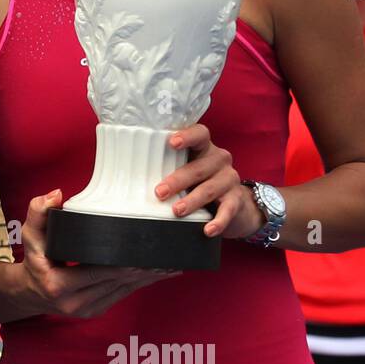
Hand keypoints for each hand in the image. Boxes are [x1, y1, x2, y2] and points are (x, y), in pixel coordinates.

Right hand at [15, 190, 179, 319]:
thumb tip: (56, 194)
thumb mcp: (31, 234)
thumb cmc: (33, 259)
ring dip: (149, 277)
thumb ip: (38, 212)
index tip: (146, 249)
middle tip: (167, 253)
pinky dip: (142, 283)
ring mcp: (88, 310)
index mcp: (59, 285)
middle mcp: (75, 302)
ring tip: (171, 263)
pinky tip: (160, 274)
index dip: (125, 261)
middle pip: (118, 281)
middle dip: (144, 268)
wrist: (29, 292)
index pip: (99, 270)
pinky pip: (124, 295)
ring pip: (126, 290)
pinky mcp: (98, 310)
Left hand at [154, 124, 258, 239]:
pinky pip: (228, 210)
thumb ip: (166, 171)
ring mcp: (230, 179)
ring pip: (210, 189)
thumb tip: (127, 181)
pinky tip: (208, 230)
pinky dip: (218, 221)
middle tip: (160, 192)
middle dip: (177, 180)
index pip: (200, 134)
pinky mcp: (237, 200)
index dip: (187, 136)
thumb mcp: (186, 173)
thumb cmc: (199, 184)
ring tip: (177, 211)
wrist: (235, 205)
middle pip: (198, 167)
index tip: (171, 142)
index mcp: (204, 149)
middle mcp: (219, 160)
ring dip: (192, 200)